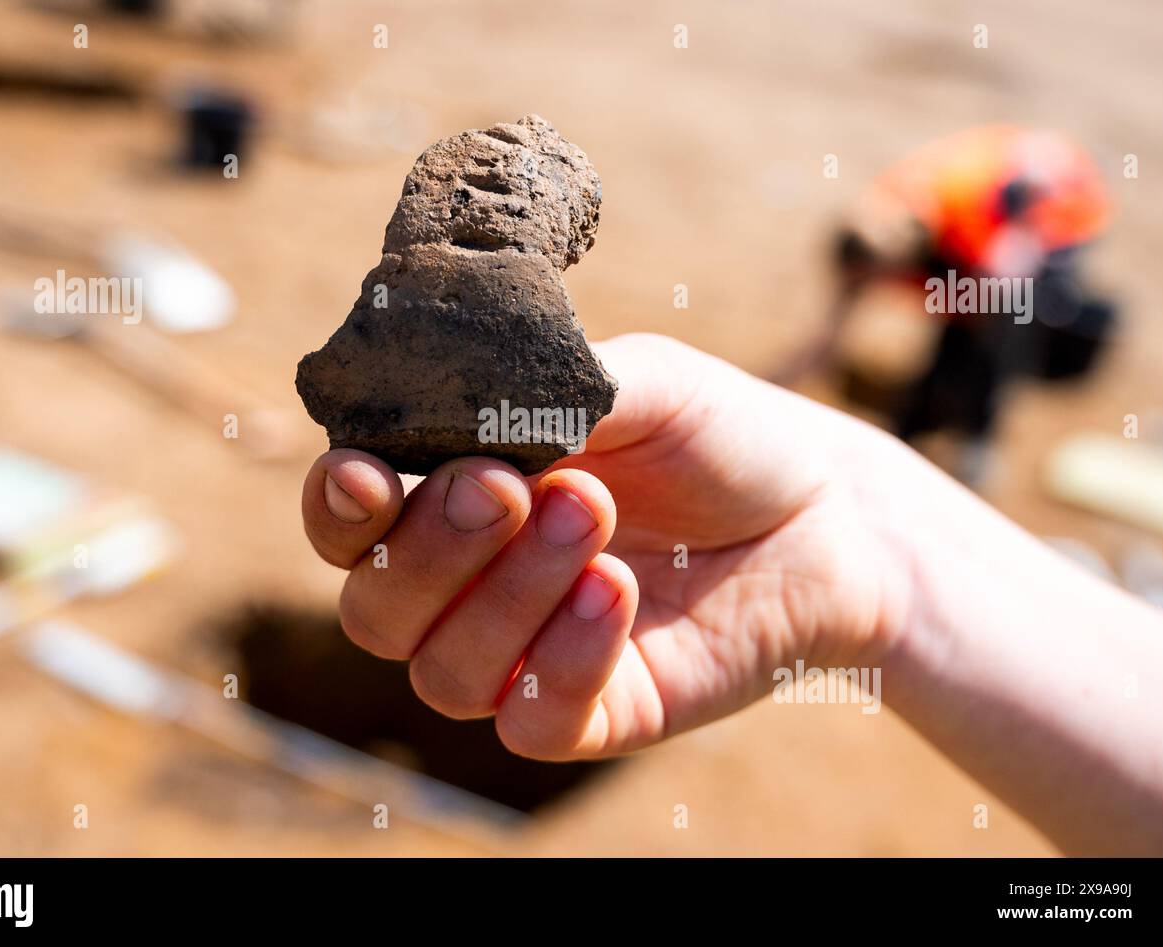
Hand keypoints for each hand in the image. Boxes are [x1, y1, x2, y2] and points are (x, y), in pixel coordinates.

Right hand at [301, 333, 912, 759]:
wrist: (825, 510)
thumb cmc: (715, 436)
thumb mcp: (637, 380)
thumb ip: (550, 388)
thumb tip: (467, 402)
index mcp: (456, 500)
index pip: (353, 528)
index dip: (338, 508)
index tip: (365, 473)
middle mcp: (473, 590)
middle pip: (375, 613)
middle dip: (429, 550)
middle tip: (508, 486)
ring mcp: (526, 659)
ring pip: (445, 673)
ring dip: (508, 594)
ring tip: (592, 516)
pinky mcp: (596, 714)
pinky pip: (533, 725)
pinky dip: (563, 659)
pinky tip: (618, 590)